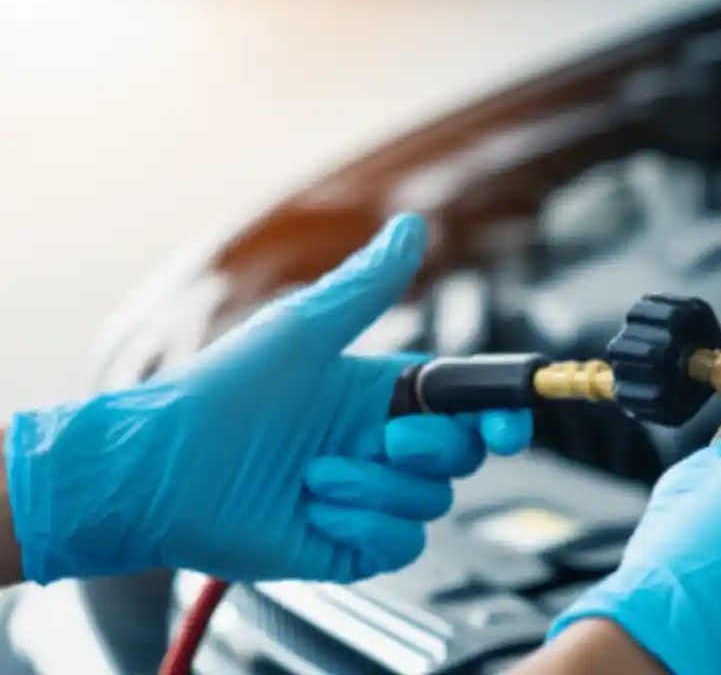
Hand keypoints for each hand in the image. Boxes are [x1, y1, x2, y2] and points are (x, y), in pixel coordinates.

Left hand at [5, 214, 531, 583]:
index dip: (501, 414)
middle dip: (434, 447)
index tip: (507, 423)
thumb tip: (410, 226)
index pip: (467, 404)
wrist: (162, 471)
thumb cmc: (220, 393)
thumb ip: (367, 284)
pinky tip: (315, 509)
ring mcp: (367, 497)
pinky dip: (366, 526)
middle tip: (385, 435)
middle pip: (463, 454)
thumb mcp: (302, 329)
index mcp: (381, 394)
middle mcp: (379, 445)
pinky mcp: (350, 545)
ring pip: (432, 501)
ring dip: (375, 487)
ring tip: (313, 475)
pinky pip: (402, 545)